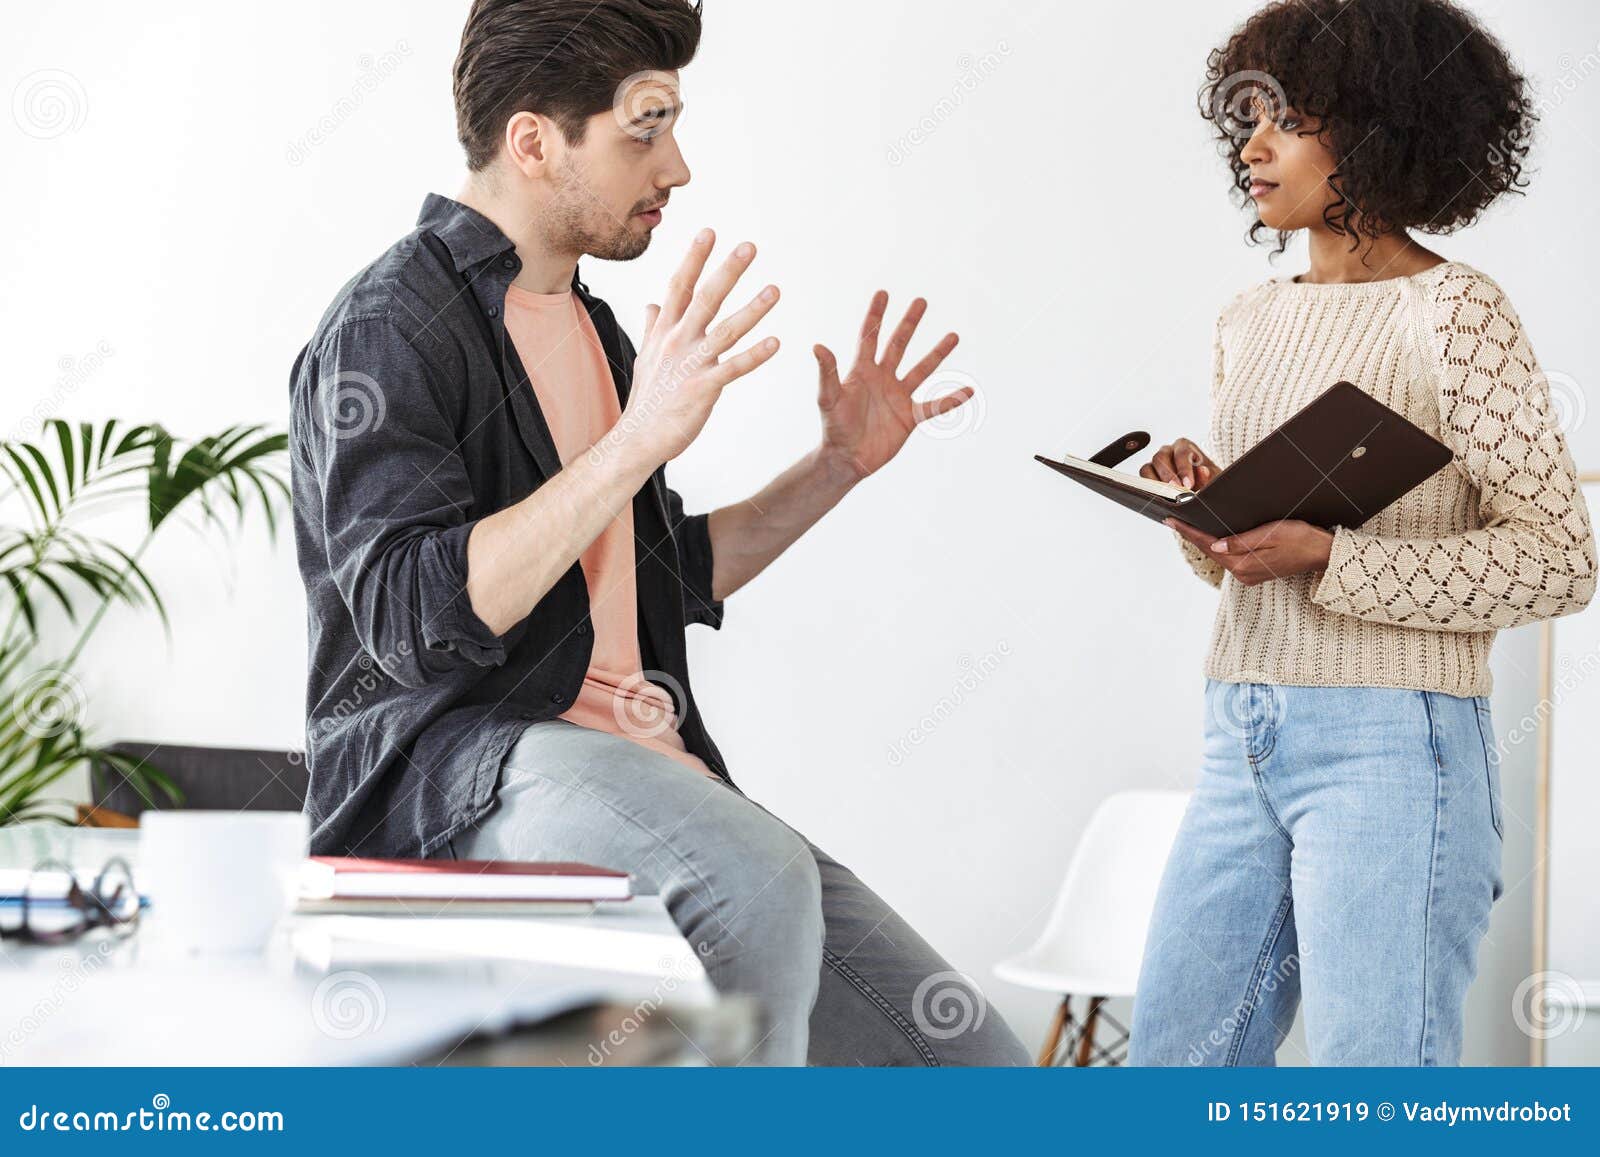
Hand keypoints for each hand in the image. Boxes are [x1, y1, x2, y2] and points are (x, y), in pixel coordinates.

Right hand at [617, 229, 780, 464]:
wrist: (638, 437)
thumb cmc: (647, 397)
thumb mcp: (646, 356)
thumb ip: (651, 327)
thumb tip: (651, 304)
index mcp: (665, 331)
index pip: (680, 286)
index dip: (695, 258)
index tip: (709, 232)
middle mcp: (677, 342)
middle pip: (705, 298)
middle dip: (727, 271)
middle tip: (749, 247)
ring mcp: (691, 364)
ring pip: (726, 330)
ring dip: (753, 309)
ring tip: (776, 290)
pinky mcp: (704, 389)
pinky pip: (734, 368)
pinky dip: (755, 355)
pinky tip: (776, 343)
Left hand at [812, 291, 968, 480]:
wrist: (847, 459)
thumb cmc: (834, 428)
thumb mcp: (828, 398)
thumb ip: (827, 372)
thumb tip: (818, 346)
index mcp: (862, 371)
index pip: (869, 336)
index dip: (876, 315)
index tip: (883, 293)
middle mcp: (882, 378)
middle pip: (898, 344)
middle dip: (909, 323)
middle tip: (921, 302)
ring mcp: (898, 396)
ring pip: (922, 369)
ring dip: (937, 353)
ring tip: (953, 336)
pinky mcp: (909, 416)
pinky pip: (934, 406)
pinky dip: (951, 400)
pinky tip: (968, 391)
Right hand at [1140, 437, 1219, 490]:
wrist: (1200, 488)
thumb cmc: (1207, 479)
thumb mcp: (1213, 478)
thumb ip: (1209, 475)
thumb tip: (1202, 471)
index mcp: (1184, 446)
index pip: (1181, 452)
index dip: (1184, 468)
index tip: (1188, 484)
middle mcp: (1167, 451)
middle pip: (1160, 457)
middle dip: (1168, 475)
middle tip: (1175, 490)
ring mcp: (1155, 463)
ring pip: (1148, 467)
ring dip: (1155, 482)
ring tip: (1165, 496)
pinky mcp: (1148, 474)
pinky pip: (1143, 478)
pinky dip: (1147, 486)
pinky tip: (1157, 496)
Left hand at [1165, 518, 1333, 585]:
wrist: (1322, 553)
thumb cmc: (1301, 538)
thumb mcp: (1272, 534)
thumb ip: (1241, 541)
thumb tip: (1215, 545)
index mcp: (1244, 564)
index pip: (1208, 544)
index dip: (1188, 531)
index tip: (1171, 520)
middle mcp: (1242, 573)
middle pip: (1210, 550)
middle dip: (1192, 535)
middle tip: (1174, 519)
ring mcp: (1247, 575)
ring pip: (1218, 554)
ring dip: (1204, 540)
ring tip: (1187, 525)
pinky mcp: (1253, 572)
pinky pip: (1229, 558)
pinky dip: (1218, 546)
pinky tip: (1212, 536)